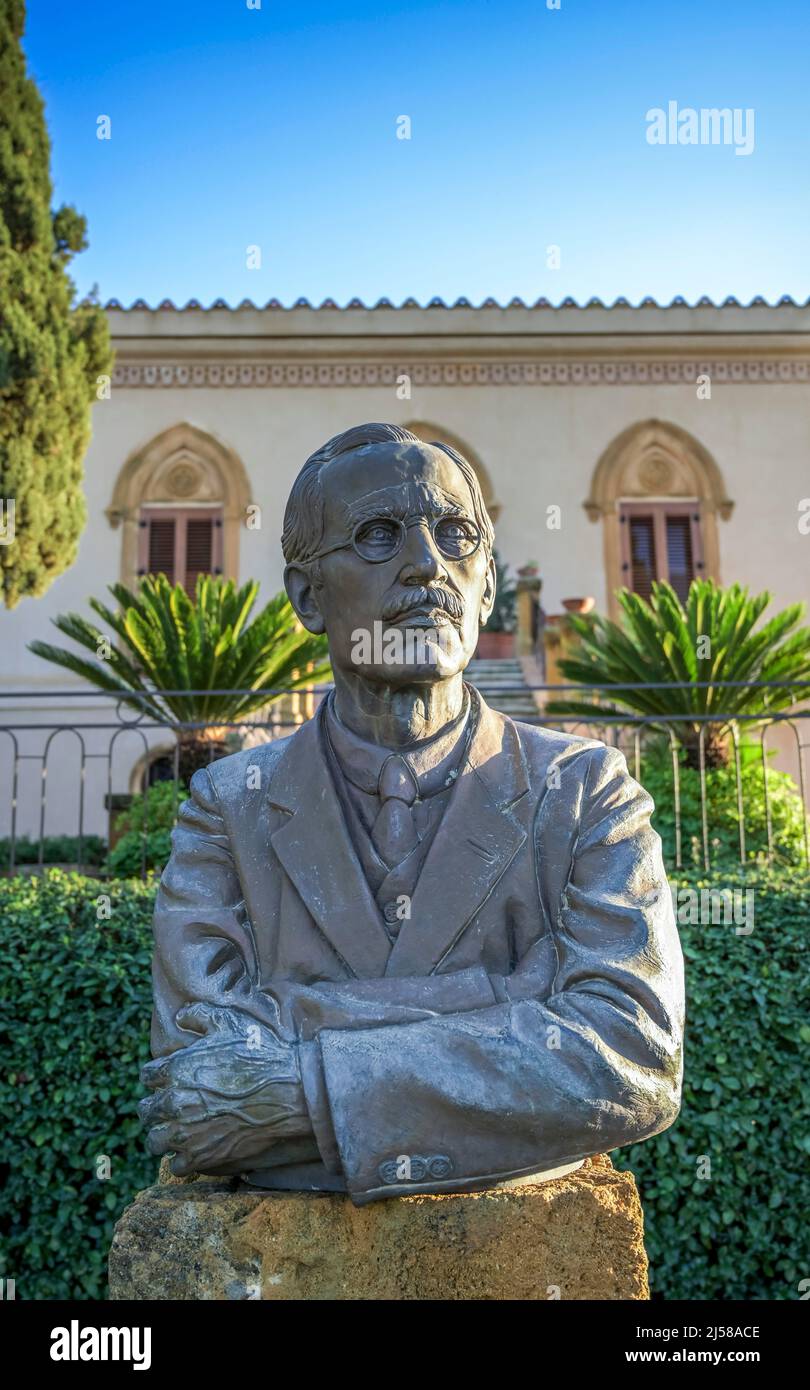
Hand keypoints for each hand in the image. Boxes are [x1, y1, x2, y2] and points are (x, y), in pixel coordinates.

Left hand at [139, 1003, 312, 1174]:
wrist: (287, 1091)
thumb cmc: (259, 1055)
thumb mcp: (228, 1022)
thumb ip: (198, 1015)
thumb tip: (180, 1016)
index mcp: (175, 1069)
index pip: (147, 1076)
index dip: (157, 1077)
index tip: (166, 1080)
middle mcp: (173, 1102)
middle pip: (146, 1111)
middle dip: (156, 1108)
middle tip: (171, 1109)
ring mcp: (185, 1132)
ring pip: (155, 1141)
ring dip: (163, 1136)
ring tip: (177, 1134)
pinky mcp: (201, 1156)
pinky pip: (177, 1166)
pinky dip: (182, 1161)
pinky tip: (194, 1151)